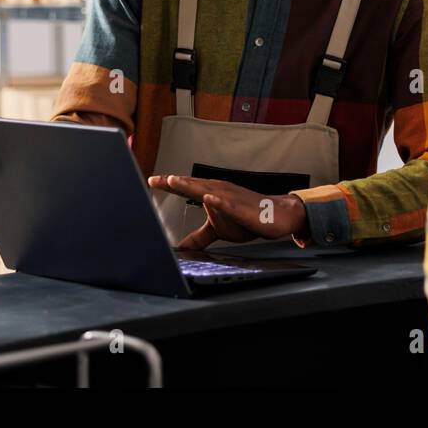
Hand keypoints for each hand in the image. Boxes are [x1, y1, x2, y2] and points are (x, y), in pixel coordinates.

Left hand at [146, 175, 307, 249]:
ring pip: (207, 190)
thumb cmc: (247, 218)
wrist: (277, 215)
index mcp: (211, 194)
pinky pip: (229, 204)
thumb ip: (200, 236)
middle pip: (192, 186)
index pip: (186, 188)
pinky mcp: (242, 208)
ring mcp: (230, 198)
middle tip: (155, 180)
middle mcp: (219, 191)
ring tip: (173, 181)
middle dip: (174, 183)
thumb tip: (181, 247)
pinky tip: (208, 198)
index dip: (169, 184)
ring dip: (191, 186)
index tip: (151, 181)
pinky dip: (218, 201)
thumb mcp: (218, 229)